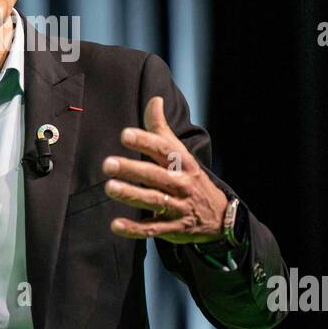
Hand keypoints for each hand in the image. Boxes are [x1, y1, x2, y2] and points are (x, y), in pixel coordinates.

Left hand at [102, 95, 228, 243]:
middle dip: (132, 169)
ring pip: (154, 201)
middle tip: (108, 164)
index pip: (164, 149)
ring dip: (132, 195)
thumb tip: (154, 99)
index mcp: (182, 163)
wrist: (219, 215)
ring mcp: (178, 207)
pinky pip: (153, 229)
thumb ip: (161, 128)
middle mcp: (181, 184)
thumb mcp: (180, 153)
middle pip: (155, 175)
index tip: (125, 134)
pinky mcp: (173, 229)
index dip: (145, 141)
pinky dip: (134, 229)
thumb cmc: (189, 177)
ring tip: (110, 188)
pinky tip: (115, 225)